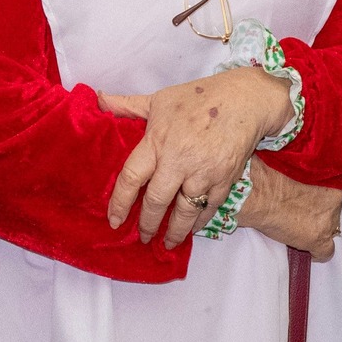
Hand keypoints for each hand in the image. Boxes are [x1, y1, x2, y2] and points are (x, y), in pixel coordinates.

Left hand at [100, 66, 293, 248]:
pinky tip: (191, 228)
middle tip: (142, 237)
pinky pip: (208, 208)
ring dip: (174, 232)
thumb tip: (97, 100)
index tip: (114, 221)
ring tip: (167, 243)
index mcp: (157, 140)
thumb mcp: (158, 99)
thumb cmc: (197, 97)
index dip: (120, 202)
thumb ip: (127, 105)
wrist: (243, 100)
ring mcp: (203, 172)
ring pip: (184, 212)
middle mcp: (178, 160)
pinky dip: (199, 222)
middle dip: (147, 224)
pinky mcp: (224, 180)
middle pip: (156, 201)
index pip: (131, 177)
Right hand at [236, 160, 341, 259]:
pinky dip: (316, 253)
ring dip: (316, 232)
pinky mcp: (319, 241)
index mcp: (331, 187)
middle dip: (319, 216)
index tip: (311, 206)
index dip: (320, 204)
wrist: (261, 195)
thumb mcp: (299, 177)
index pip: (333, 200)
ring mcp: (328, 224)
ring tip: (297, 229)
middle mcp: (335, 205)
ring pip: (329, 233)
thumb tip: (306, 192)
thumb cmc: (272, 181)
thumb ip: (310, 185)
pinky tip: (306, 250)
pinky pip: (325, 252)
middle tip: (302, 216)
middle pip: (332, 215)